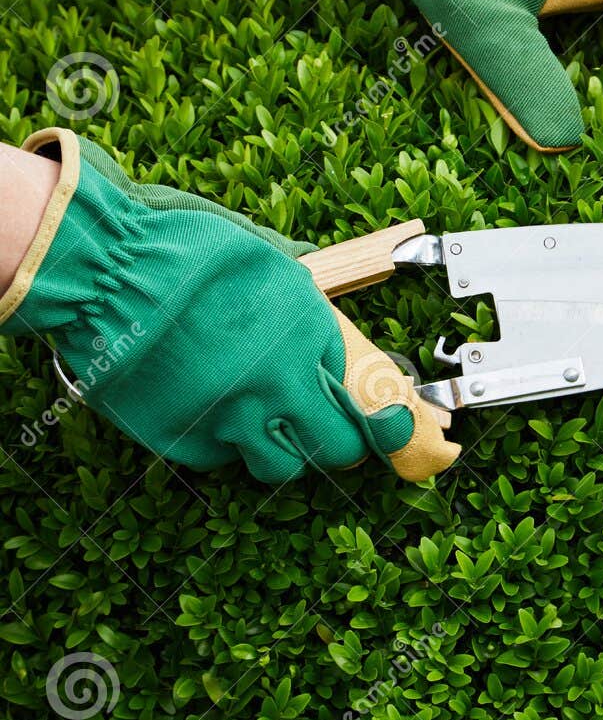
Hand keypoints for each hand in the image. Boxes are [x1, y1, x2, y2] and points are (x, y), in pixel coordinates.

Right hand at [0, 129, 457, 483]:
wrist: (108, 272)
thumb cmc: (185, 253)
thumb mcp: (269, 263)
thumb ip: (306, 311)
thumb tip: (335, 340)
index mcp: (311, 335)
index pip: (369, 405)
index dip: (375, 418)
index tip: (377, 424)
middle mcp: (281, 385)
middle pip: (336, 448)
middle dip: (336, 442)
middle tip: (325, 432)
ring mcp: (233, 419)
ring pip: (280, 466)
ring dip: (280, 449)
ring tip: (262, 422)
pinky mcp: (187, 441)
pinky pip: (220, 458)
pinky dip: (220, 441)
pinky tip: (205, 407)